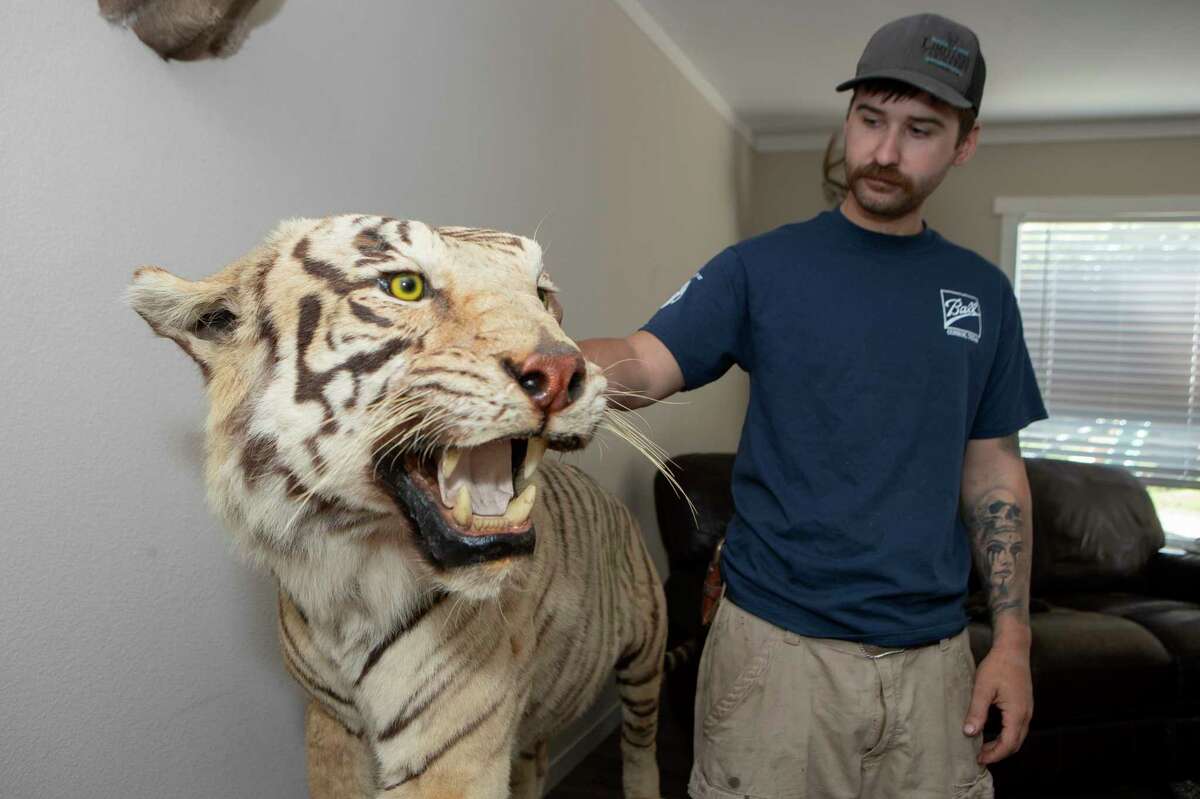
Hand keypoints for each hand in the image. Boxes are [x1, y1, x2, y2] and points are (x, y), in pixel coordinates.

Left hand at [962, 644, 1032, 763]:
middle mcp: (1026, 715)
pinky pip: (1018, 728)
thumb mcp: (982, 688)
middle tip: (979, 757)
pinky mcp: (1025, 705)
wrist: (1013, 649)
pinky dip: (1007, 736)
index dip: (994, 755)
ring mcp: (1027, 710)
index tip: (978, 759)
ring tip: (983, 747)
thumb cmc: (998, 666)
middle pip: (1015, 744)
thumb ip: (976, 711)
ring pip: (1018, 737)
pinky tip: (992, 733)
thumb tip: (969, 733)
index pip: (1008, 744)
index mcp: (1017, 713)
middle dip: (998, 753)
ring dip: (1002, 745)